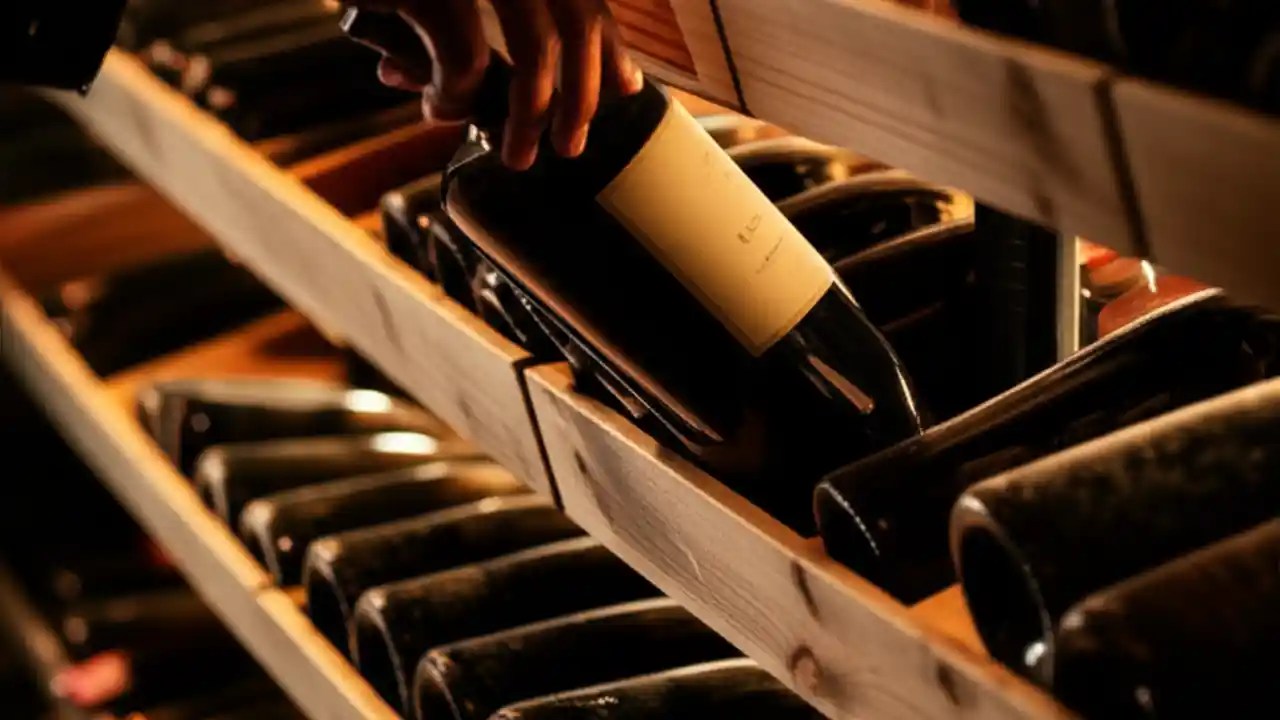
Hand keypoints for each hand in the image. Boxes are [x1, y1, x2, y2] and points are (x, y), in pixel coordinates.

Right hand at [345, 0, 644, 169]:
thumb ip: (466, 14)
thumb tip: (473, 83)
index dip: (610, 48)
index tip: (626, 88)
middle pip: (575, 25)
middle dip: (581, 95)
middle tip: (571, 144)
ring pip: (533, 52)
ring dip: (528, 115)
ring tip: (518, 155)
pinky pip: (464, 61)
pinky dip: (456, 96)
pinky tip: (437, 108)